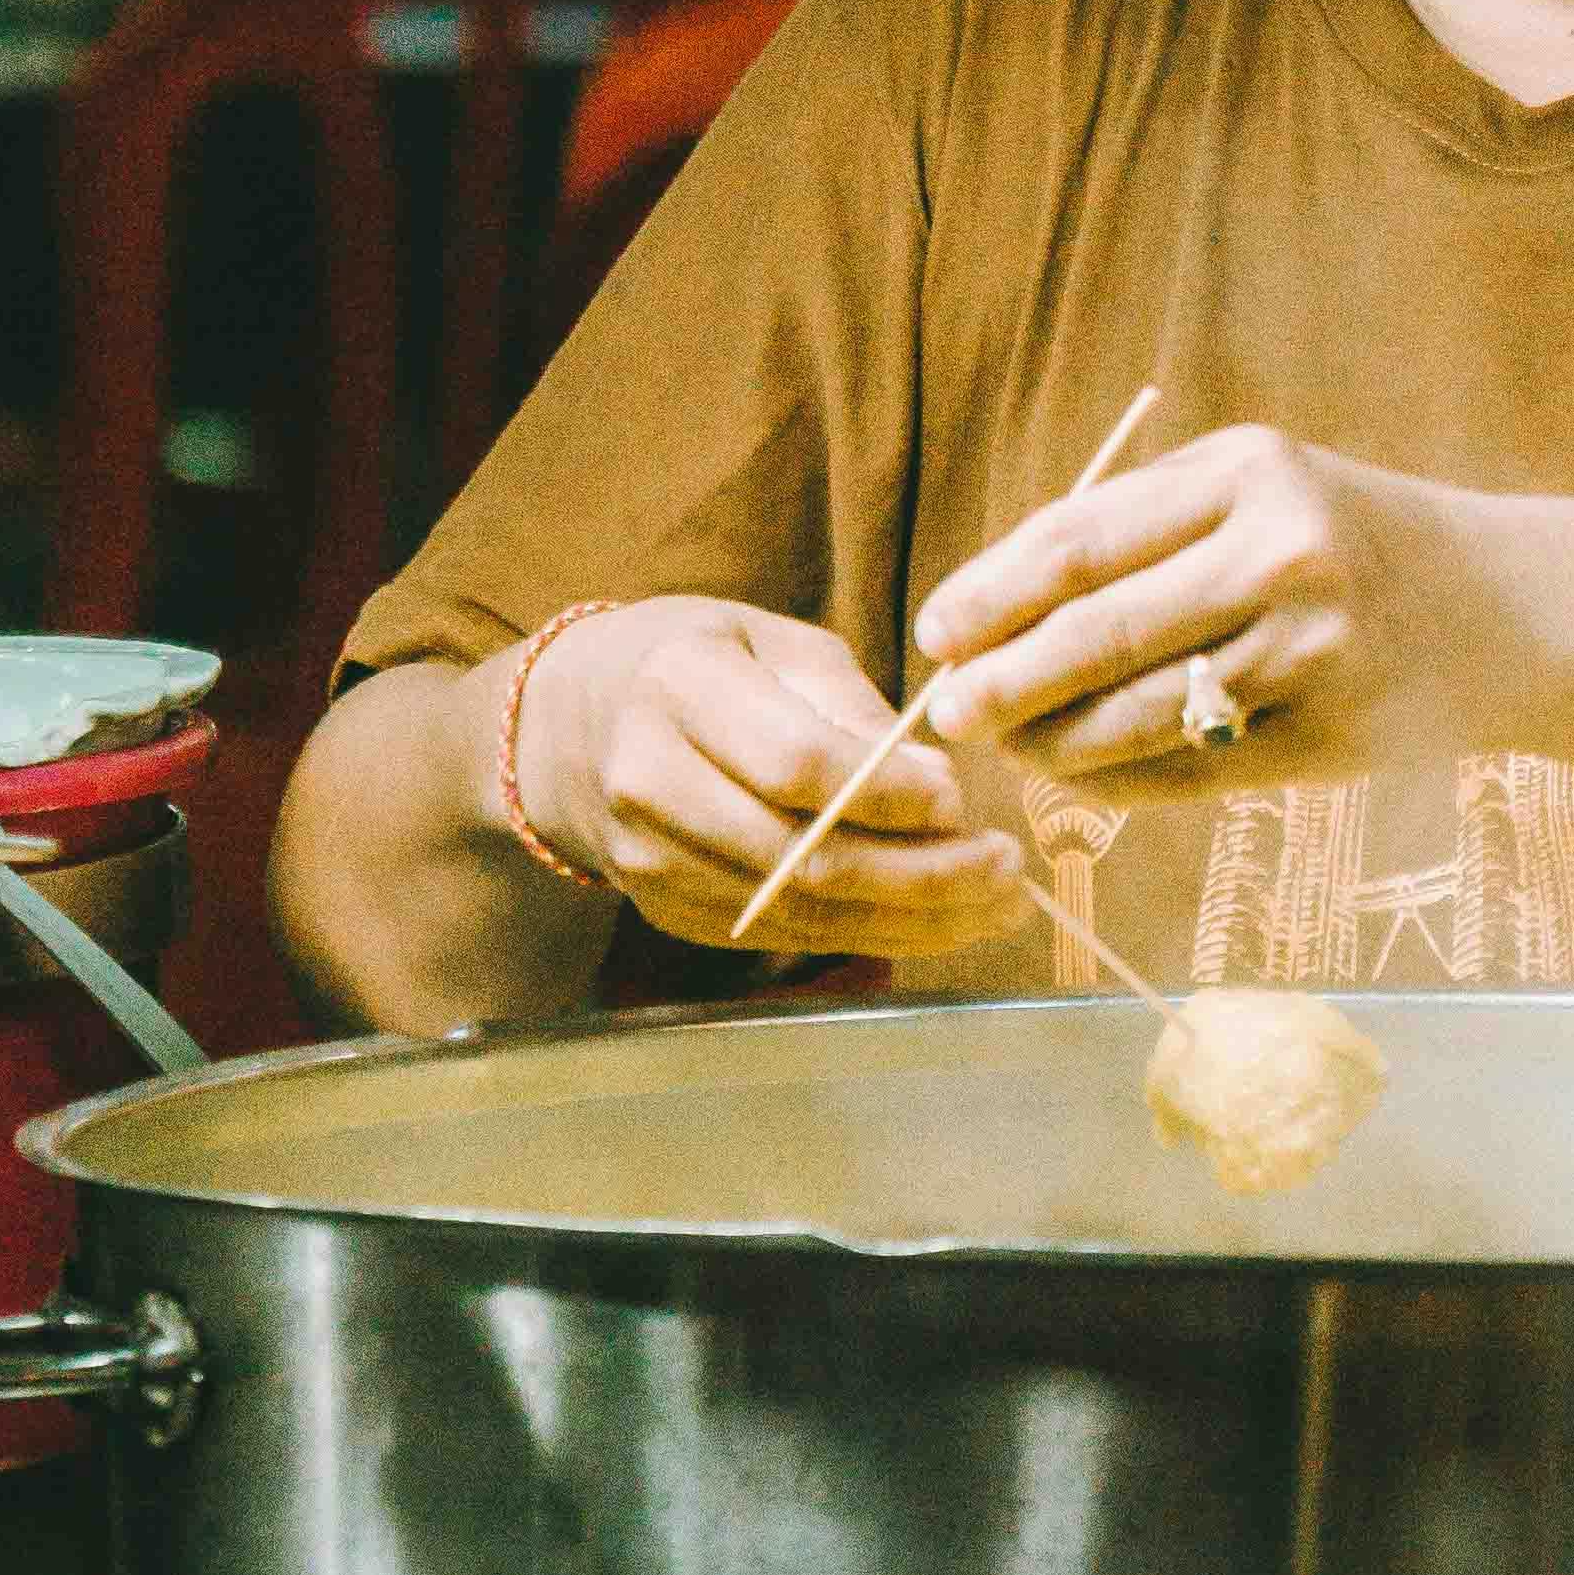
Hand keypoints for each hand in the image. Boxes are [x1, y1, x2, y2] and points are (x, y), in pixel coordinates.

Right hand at [514, 596, 1024, 957]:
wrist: (564, 726)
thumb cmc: (692, 663)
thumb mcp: (767, 641)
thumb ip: (848, 705)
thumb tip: (938, 787)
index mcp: (676, 687)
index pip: (794, 762)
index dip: (887, 794)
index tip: (961, 798)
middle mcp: (650, 781)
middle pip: (804, 853)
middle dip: (923, 873)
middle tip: (1008, 868)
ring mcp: (651, 859)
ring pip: (801, 909)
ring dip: (913, 918)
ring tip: (996, 903)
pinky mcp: (666, 910)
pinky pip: (784, 933)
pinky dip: (871, 933)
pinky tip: (937, 921)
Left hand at [914, 428, 1421, 778]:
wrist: (1499, 611)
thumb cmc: (1341, 541)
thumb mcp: (1253, 491)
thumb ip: (1136, 531)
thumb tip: (989, 611)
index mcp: (1249, 473)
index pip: (1082, 541)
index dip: (992, 594)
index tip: (936, 632)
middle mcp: (1284, 556)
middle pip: (1097, 633)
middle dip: (1002, 681)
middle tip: (946, 714)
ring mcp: (1311, 653)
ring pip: (1137, 715)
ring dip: (1053, 744)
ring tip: (1011, 749)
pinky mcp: (1328, 738)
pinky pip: (1190, 771)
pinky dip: (1120, 781)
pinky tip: (1084, 777)